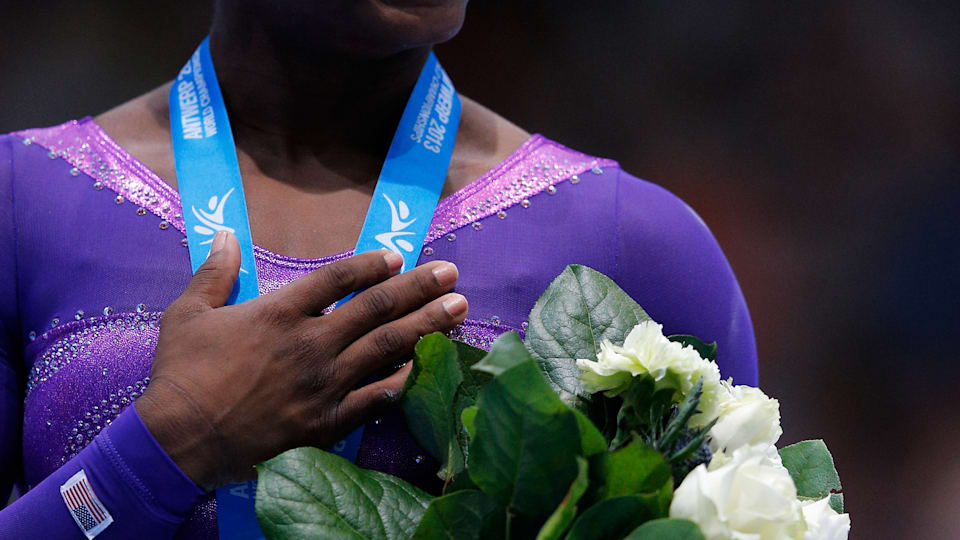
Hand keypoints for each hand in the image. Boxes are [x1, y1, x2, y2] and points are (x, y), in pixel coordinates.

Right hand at [135, 231, 466, 489]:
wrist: (179, 441)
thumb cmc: (182, 374)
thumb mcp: (188, 313)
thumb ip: (215, 272)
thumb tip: (225, 232)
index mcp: (280, 312)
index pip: (339, 278)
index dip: (372, 264)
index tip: (397, 257)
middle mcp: (311, 343)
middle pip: (378, 308)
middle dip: (420, 288)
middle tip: (451, 274)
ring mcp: (324, 384)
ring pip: (387, 348)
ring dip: (427, 326)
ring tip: (458, 310)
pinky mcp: (328, 421)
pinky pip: (377, 398)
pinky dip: (402, 381)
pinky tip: (423, 367)